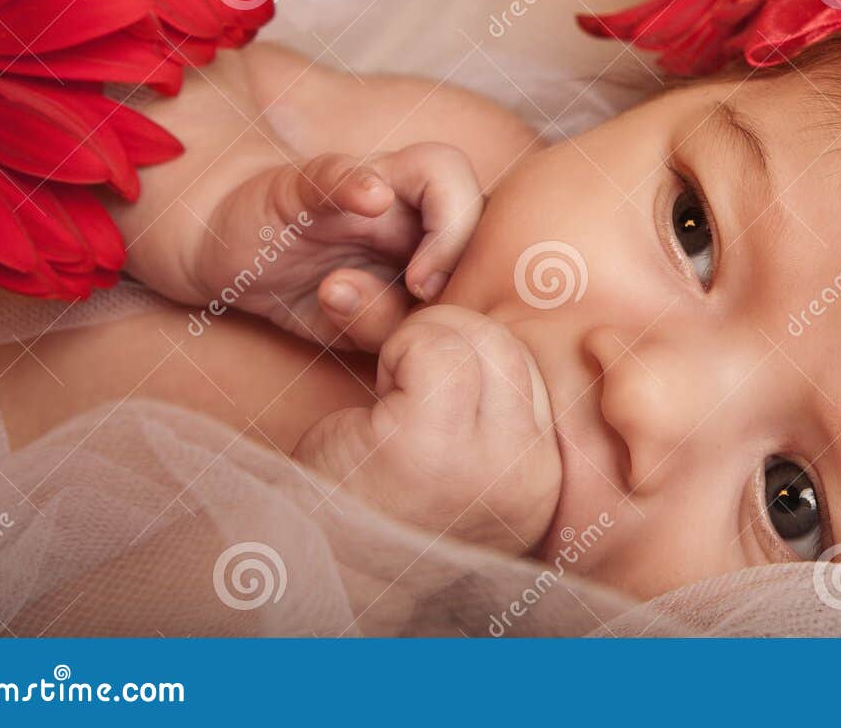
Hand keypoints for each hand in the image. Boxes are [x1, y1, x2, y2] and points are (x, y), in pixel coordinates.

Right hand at [192, 143, 481, 345]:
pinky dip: (358, 182)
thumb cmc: (302, 288)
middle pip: (482, 197)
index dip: (482, 270)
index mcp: (423, 230)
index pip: (488, 230)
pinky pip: (340, 171)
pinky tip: (369, 199)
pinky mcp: (304, 182)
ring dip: (444, 225)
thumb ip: (390, 326)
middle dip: (473, 248)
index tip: (448, 312)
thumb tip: (420, 309)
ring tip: (418, 281)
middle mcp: (404, 198)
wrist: (229, 253)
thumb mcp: (352, 326)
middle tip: (436, 296)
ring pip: (437, 167)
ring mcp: (360, 184)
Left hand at [291, 305, 561, 553]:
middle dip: (443, 341)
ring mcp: (486, 464)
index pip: (528, 367)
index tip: (422, 386)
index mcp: (540, 479)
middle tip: (398, 387)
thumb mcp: (426, 429)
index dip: (467, 356)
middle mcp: (529, 477)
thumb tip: (438, 270)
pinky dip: (396, 348)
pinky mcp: (431, 446)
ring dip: (417, 345)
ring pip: (475, 335)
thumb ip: (441, 360)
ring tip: (389, 399)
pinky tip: (375, 399)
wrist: (301, 570)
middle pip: (506, 344)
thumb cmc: (360, 502)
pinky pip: (433, 344)